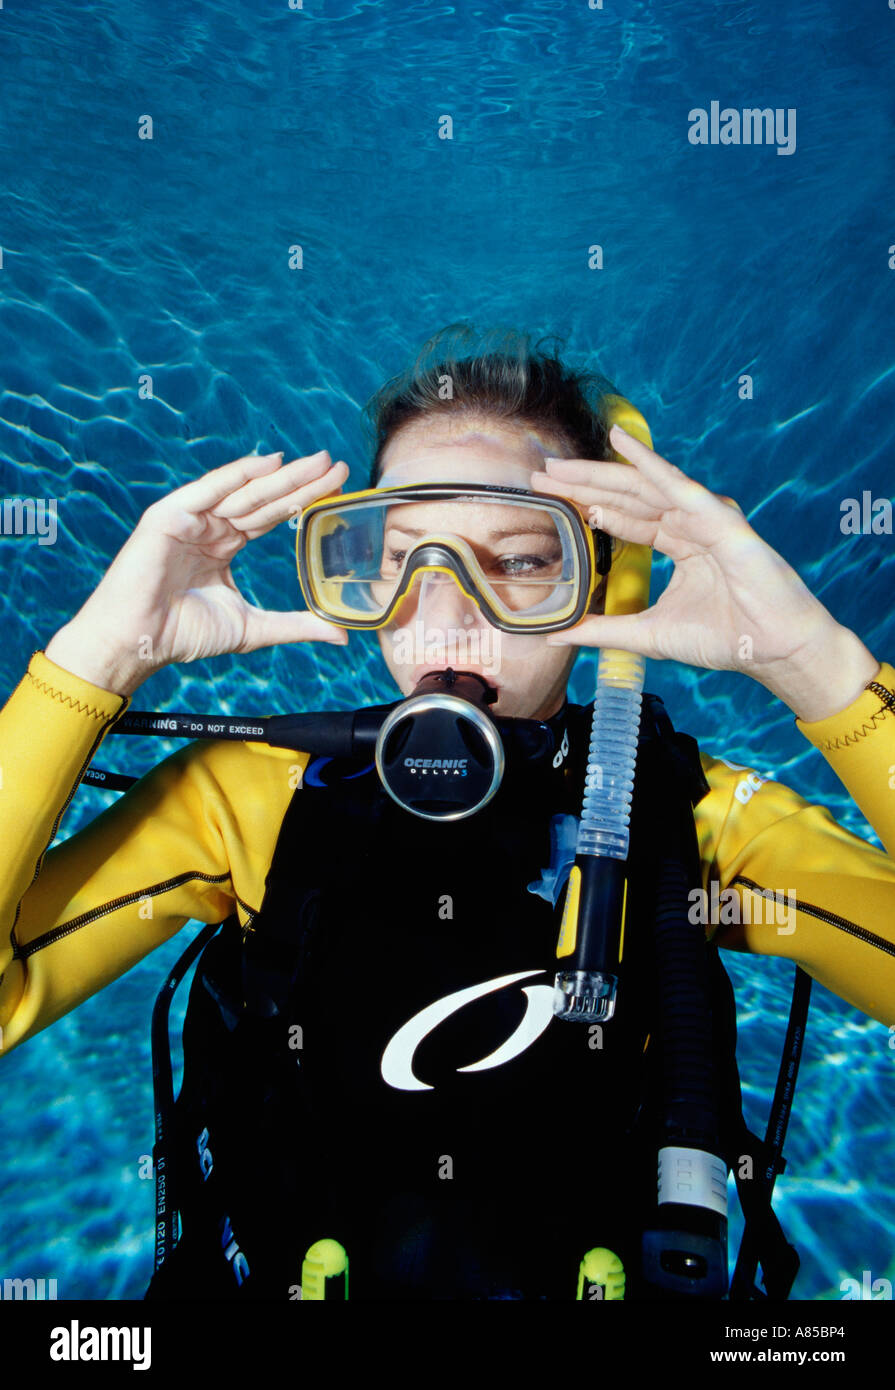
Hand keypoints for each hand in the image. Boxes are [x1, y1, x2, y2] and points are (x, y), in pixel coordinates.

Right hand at [45, 448, 349, 695]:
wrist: (139, 642)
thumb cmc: (184, 635)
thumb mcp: (254, 627)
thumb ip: (297, 626)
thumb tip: (341, 636)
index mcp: (225, 545)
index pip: (272, 516)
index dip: (303, 501)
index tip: (337, 488)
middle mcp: (209, 527)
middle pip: (264, 499)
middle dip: (302, 482)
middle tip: (338, 465)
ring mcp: (189, 519)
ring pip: (243, 491)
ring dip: (281, 475)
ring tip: (317, 461)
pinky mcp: (169, 516)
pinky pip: (208, 490)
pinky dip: (237, 475)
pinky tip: (269, 464)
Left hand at [532, 425, 878, 716]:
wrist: (774, 649)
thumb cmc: (726, 638)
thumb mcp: (647, 634)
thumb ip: (602, 630)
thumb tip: (555, 636)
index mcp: (678, 543)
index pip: (624, 517)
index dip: (587, 505)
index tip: (551, 497)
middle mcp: (689, 524)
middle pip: (627, 496)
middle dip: (584, 484)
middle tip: (543, 473)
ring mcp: (705, 517)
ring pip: (644, 487)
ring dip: (601, 473)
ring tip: (563, 465)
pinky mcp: (720, 519)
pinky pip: (678, 486)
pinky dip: (650, 463)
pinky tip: (621, 443)